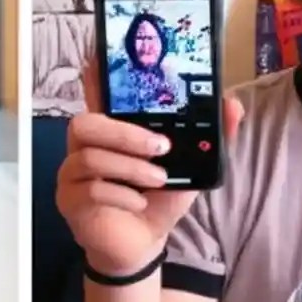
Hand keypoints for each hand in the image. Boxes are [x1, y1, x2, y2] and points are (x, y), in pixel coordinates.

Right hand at [57, 62, 242, 276]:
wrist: (143, 243)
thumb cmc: (158, 200)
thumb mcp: (190, 168)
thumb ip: (210, 138)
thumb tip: (232, 105)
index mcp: (110, 129)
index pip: (96, 95)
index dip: (95, 77)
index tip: (100, 58)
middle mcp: (84, 145)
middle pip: (85, 123)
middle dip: (125, 134)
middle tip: (162, 147)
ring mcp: (71, 172)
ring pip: (90, 157)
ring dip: (131, 169)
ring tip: (159, 180)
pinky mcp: (69, 199)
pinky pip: (90, 189)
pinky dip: (122, 195)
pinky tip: (139, 203)